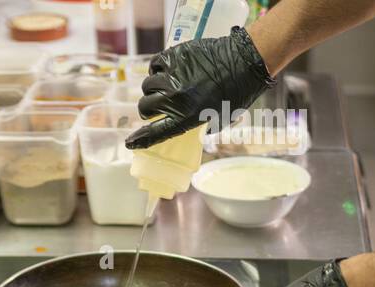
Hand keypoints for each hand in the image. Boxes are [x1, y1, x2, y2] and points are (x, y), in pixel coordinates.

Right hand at [125, 27, 271, 150]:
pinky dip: (157, 69)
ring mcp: (173, 76)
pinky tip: (165, 71)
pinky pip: (155, 64)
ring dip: (152, 88)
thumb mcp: (216, 122)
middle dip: (147, 110)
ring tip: (163, 87)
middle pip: (145, 107)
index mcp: (185, 118)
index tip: (130, 143)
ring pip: (148, 85)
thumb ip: (196, 127)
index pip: (154, 134)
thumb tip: (186, 131)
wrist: (245, 62)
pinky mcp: (175, 56)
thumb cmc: (235, 94)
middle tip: (155, 108)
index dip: (140, 140)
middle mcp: (175, 98)